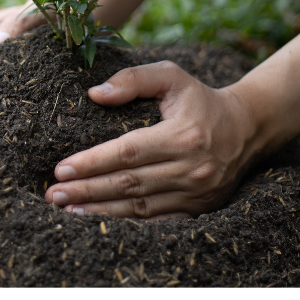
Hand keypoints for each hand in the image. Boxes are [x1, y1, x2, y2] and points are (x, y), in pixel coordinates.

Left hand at [44, 61, 261, 218]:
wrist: (247, 128)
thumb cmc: (200, 99)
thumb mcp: (171, 76)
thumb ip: (133, 79)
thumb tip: (95, 94)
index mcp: (182, 135)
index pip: (128, 152)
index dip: (92, 162)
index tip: (61, 169)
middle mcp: (190, 169)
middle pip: (128, 184)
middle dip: (87, 191)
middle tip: (52, 194)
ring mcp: (195, 193)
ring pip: (139, 207)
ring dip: (100, 211)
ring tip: (67, 210)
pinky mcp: (197, 209)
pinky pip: (156, 221)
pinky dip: (126, 223)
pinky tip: (100, 220)